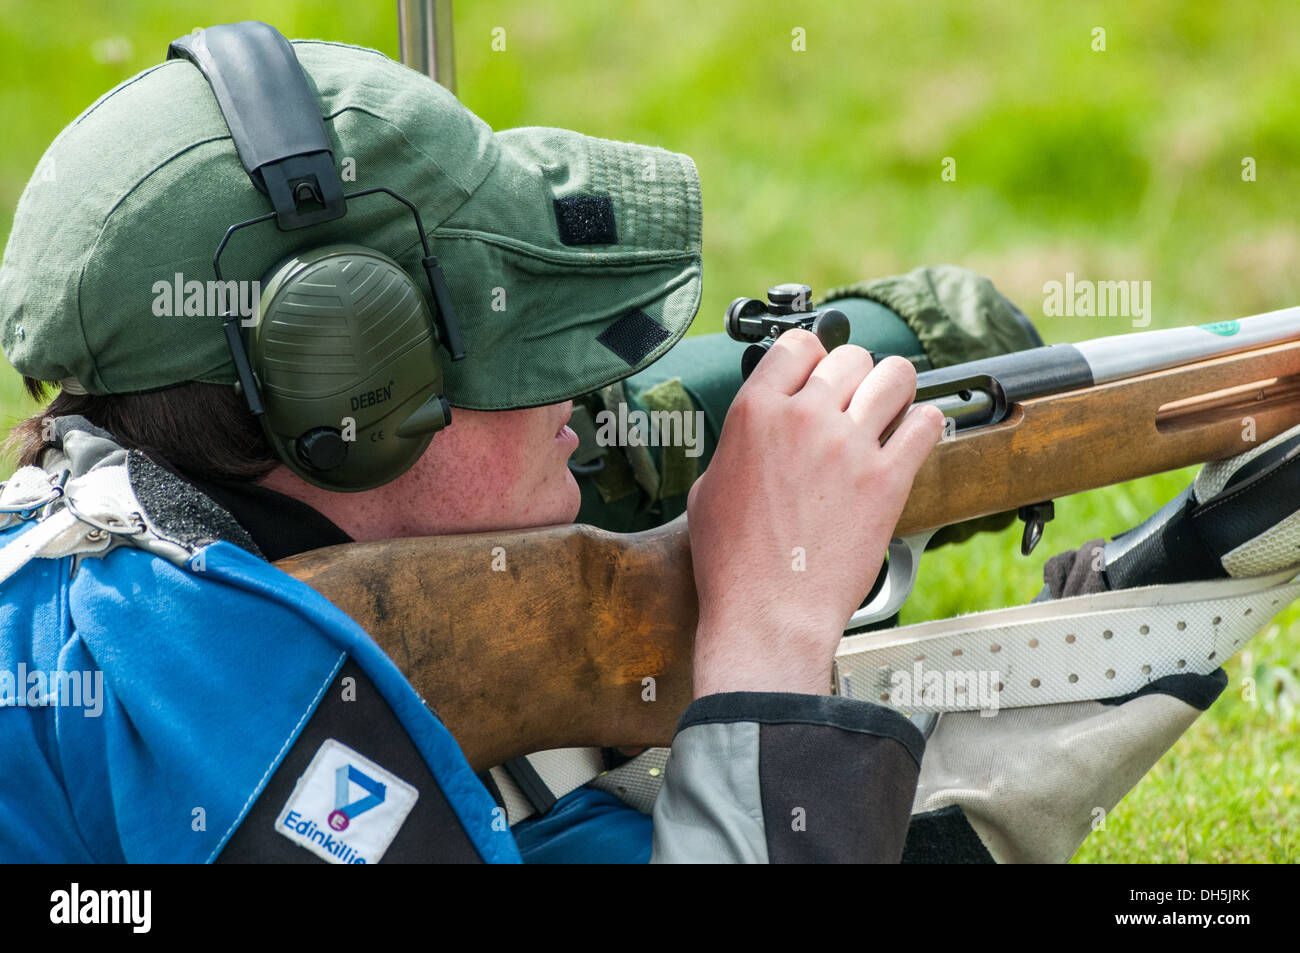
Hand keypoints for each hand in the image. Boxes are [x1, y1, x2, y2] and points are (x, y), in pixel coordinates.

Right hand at [687, 331, 943, 696]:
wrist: (768, 613)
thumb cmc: (732, 563)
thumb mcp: (709, 489)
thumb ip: (739, 446)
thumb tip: (758, 434)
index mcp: (755, 413)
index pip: (798, 344)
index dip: (812, 356)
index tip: (818, 373)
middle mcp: (805, 419)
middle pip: (850, 357)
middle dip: (854, 375)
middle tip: (855, 401)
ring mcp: (850, 447)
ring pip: (895, 376)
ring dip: (895, 388)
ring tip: (892, 408)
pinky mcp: (887, 480)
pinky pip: (926, 425)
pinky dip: (925, 425)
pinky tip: (914, 436)